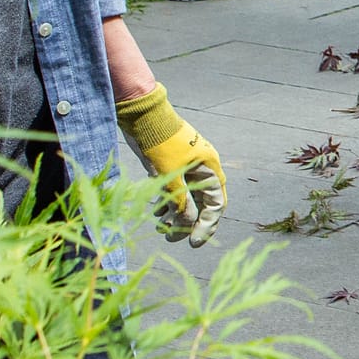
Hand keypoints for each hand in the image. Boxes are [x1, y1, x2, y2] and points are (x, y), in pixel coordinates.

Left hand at [114, 85, 226, 246]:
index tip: (193, 242)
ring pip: (187, 198)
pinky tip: (156, 213)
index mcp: (209, 168)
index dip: (206, 225)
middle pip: (201, 203)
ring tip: (161, 229)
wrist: (143, 116)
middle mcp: (202, 169)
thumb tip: (188, 225)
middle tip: (173, 239)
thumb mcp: (170, 177)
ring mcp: (187, 167)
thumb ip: (181, 203)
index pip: (215, 204)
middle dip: (189, 223)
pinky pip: (175, 190)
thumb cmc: (159, 144)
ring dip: (176, 215)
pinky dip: (167, 203)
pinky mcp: (172, 166)